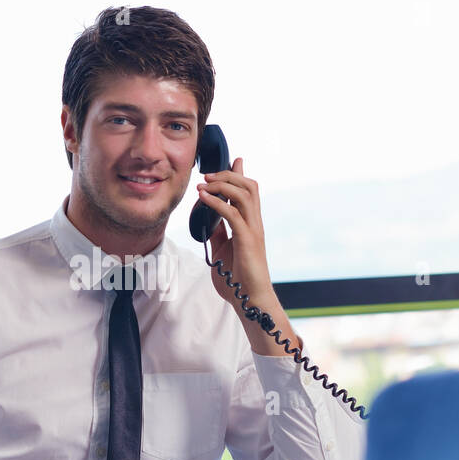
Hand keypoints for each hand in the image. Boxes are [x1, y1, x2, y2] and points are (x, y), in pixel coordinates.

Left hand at [195, 156, 273, 306]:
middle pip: (249, 186)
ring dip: (223, 184)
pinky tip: (203, 198)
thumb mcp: (222, 249)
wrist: (249, 300)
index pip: (248, 190)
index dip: (239, 173)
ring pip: (245, 194)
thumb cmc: (237, 278)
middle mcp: (255, 223)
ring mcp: (253, 230)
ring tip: (204, 184)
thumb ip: (217, 232)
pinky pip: (233, 214)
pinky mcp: (248, 240)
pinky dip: (217, 202)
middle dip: (229, 174)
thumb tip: (207, 218)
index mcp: (250, 224)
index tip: (230, 159)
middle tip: (207, 175)